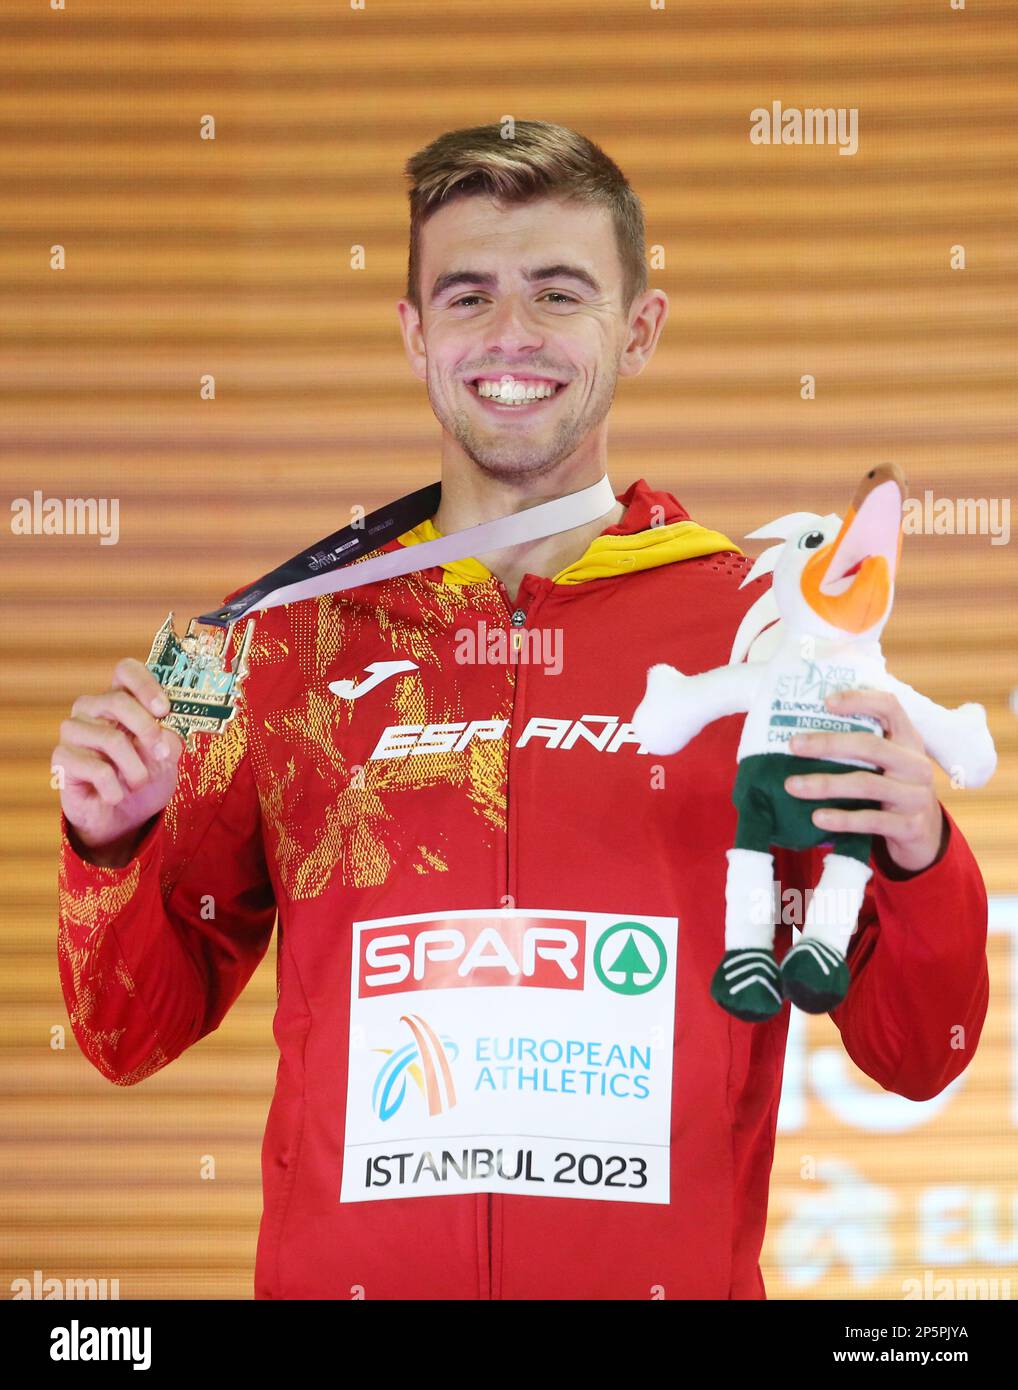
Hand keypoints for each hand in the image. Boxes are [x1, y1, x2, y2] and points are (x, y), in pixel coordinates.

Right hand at [52, 658, 183, 864]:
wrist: (122, 817)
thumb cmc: (144, 776)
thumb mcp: (167, 756)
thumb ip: (171, 737)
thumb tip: (169, 727)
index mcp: (120, 699)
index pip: (125, 671)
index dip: (146, 685)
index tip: (164, 709)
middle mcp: (92, 709)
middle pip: (118, 701)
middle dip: (148, 729)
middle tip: (163, 753)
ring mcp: (73, 732)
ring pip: (111, 739)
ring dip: (136, 769)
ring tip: (139, 783)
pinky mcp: (62, 759)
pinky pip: (96, 769)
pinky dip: (116, 789)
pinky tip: (116, 796)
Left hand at [783, 688, 944, 873]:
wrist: (924, 835)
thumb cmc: (892, 789)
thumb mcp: (887, 764)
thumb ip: (861, 748)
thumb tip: (802, 735)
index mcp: (909, 740)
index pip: (890, 707)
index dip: (860, 700)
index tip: (826, 702)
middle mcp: (916, 764)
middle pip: (871, 745)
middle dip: (828, 744)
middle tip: (793, 745)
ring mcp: (916, 796)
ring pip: (866, 784)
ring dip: (825, 784)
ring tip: (792, 786)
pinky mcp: (910, 826)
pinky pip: (870, 820)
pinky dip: (841, 819)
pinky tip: (817, 817)